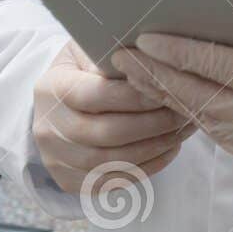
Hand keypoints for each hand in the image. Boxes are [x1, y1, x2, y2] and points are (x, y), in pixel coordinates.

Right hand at [31, 41, 196, 194]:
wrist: (58, 103)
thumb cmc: (85, 69)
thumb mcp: (92, 50)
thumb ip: (117, 56)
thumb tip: (155, 63)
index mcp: (52, 88)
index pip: (96, 95)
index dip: (136, 96)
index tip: (167, 88)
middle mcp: (48, 128)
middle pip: (107, 133)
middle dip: (154, 124)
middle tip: (183, 111)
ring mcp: (56, 159)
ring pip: (112, 162)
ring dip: (156, 147)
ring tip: (182, 130)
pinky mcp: (69, 181)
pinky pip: (114, 181)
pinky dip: (148, 167)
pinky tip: (170, 148)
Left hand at [113, 0, 232, 175]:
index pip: (224, 69)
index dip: (184, 52)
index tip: (150, 36)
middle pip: (200, 96)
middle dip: (159, 74)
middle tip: (123, 52)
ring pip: (202, 119)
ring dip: (167, 94)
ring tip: (136, 70)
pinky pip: (216, 134)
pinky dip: (189, 113)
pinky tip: (171, 93)